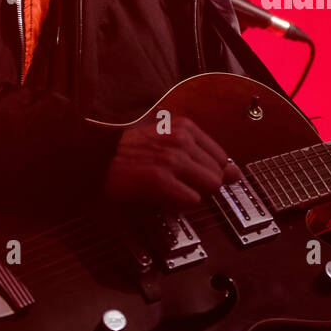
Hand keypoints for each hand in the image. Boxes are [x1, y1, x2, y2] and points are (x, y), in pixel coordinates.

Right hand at [100, 116, 239, 209]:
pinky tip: (164, 197)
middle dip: (204, 186)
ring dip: (194, 194)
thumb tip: (235, 173)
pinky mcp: (159, 179)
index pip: (222, 156)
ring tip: (171, 190)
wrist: (94, 156)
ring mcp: (171, 158)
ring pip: (209, 186)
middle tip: (180, 186)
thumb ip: (203, 154)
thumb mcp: (167, 140)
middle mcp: (180, 139)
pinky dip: (182, 203)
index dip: (212, 172)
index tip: (199, 179)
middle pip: (218, 173)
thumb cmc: (129, 150)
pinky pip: (191, 199)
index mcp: (184, 126)